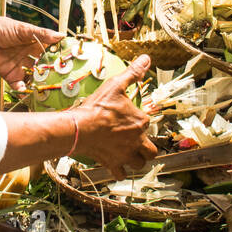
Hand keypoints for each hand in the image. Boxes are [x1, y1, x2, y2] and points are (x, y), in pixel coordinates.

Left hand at [0, 18, 61, 89]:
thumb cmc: (1, 29)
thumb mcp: (23, 29)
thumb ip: (42, 34)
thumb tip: (61, 35)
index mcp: (33, 43)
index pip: (49, 50)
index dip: (58, 56)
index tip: (69, 62)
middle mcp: (28, 55)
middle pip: (43, 66)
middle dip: (51, 72)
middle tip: (61, 78)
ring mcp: (20, 66)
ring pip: (33, 77)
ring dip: (39, 82)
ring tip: (47, 87)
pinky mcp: (10, 75)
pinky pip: (20, 85)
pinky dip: (24, 89)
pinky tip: (27, 89)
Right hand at [72, 55, 155, 177]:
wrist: (81, 127)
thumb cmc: (98, 107)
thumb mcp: (117, 85)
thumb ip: (133, 73)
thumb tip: (146, 58)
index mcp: (141, 122)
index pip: (148, 123)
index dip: (140, 122)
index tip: (129, 119)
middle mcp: (137, 140)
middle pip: (151, 151)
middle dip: (146, 148)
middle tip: (137, 143)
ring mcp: (125, 154)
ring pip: (139, 164)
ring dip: (136, 160)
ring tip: (129, 154)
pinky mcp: (113, 163)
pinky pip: (121, 173)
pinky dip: (120, 171)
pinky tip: (115, 165)